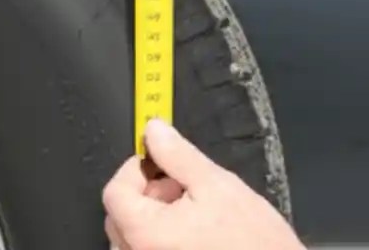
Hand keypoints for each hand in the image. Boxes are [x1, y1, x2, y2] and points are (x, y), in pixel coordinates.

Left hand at [102, 118, 303, 249]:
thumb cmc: (253, 240)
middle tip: (181, 188)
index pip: (114, 193)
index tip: (159, 164)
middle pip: (119, 216)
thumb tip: (153, 130)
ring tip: (191, 214)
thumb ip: (177, 155)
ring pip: (130, 238)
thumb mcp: (217, 185)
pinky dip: (158, 240)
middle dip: (145, 194)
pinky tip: (191, 236)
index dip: (134, 170)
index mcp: (145, 233)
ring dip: (152, 219)